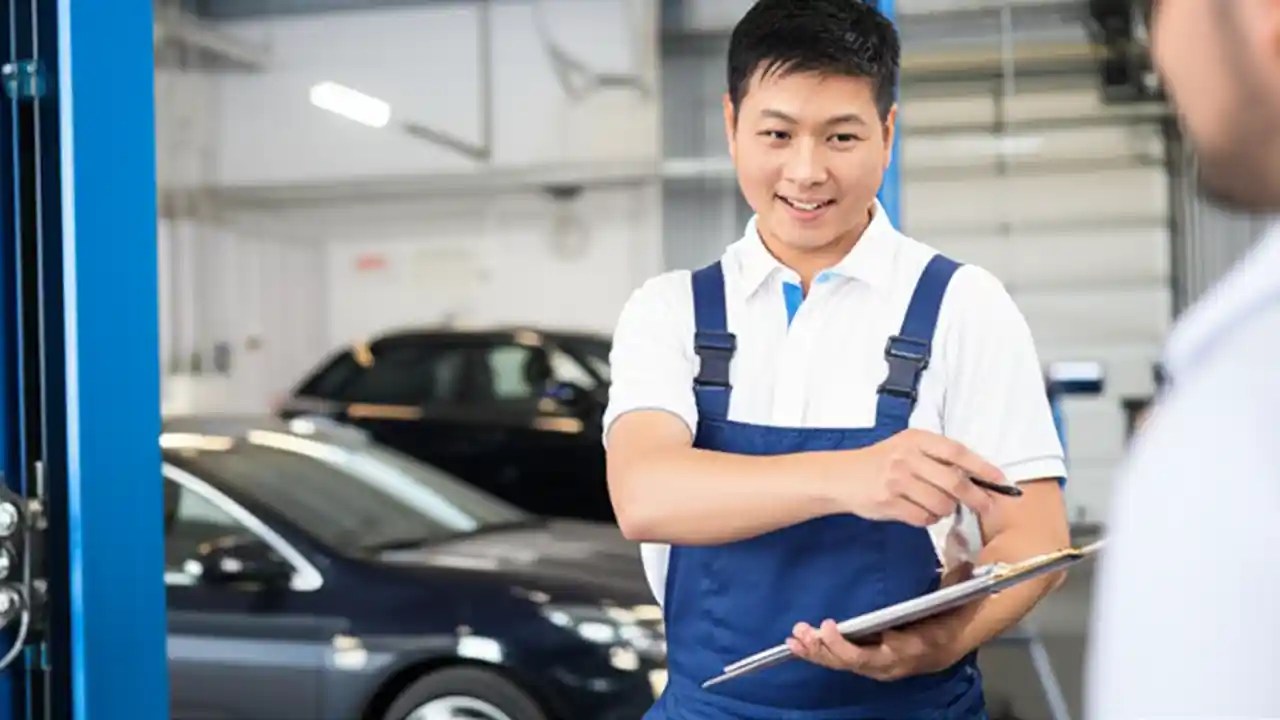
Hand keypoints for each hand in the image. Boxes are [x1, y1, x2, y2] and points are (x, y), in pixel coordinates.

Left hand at [787, 601, 978, 681]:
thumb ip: (950, 586)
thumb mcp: (951, 601)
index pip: (871, 655)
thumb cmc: (947, 615)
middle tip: (803, 631)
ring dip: (816, 652)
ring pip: (842, 664)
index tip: (827, 626)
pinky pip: (841, 661)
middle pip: (850, 662)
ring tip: (794, 639)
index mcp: (908, 650)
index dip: (845, 646)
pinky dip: (820, 654)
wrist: (954, 640)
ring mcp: (877, 666)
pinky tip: (800, 646)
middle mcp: (889, 664)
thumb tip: (956, 568)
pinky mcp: (868, 662)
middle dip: (824, 648)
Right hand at [835, 429, 1003, 525]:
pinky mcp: (889, 502)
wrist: (841, 476)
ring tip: (937, 505)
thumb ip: (936, 457)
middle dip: (976, 497)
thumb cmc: (880, 462)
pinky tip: (921, 512)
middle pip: (954, 482)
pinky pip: (923, 517)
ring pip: (941, 504)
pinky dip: (929, 519)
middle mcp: (907, 457)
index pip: (957, 452)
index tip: (1001, 480)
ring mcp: (897, 480)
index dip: (982, 467)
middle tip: (986, 506)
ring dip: (946, 510)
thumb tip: (976, 476)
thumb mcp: (907, 447)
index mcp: (916, 439)